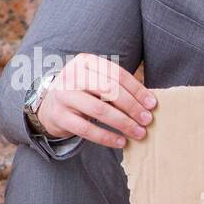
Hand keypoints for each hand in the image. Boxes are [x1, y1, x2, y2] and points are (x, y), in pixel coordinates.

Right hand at [33, 54, 155, 147]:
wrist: (50, 105)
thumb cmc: (85, 92)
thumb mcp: (98, 82)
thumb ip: (119, 87)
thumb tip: (149, 103)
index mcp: (86, 62)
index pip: (117, 74)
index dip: (137, 90)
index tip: (152, 105)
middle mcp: (72, 75)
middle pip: (109, 90)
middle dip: (132, 107)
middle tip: (147, 120)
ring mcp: (63, 95)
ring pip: (99, 110)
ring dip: (123, 123)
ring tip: (139, 133)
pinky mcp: (59, 116)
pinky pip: (87, 129)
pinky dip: (107, 137)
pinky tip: (121, 142)